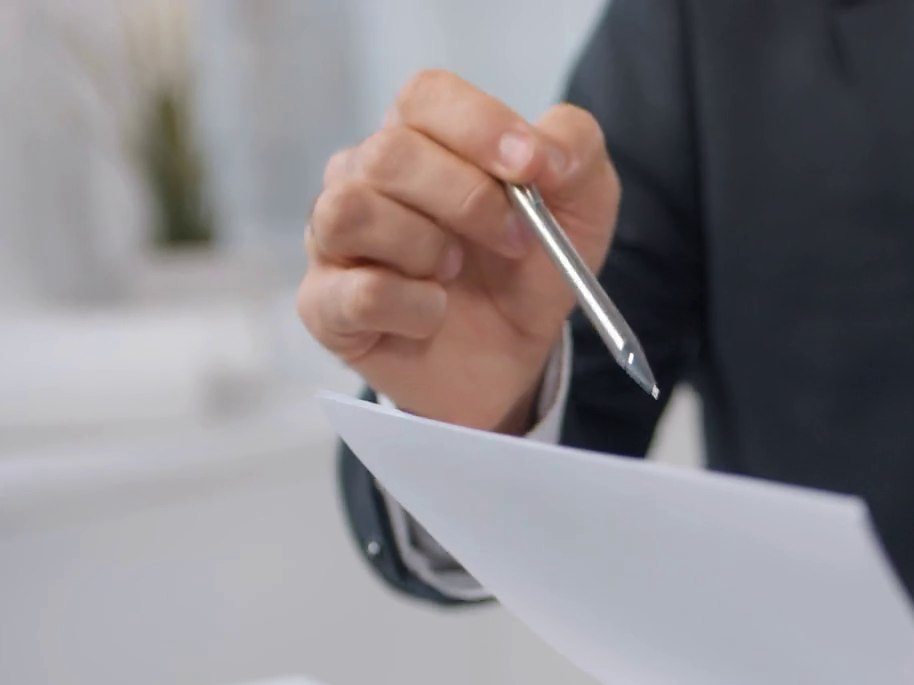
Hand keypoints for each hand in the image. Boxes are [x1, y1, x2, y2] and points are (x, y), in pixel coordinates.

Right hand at [298, 70, 619, 433]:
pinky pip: (356, 292)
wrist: (516, 354)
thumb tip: (542, 150)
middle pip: (389, 153)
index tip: (530, 167)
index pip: (425, 96)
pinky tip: (434, 314)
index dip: (479, 126)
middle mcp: (364, 176)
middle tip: (516, 239)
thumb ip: (574, 148)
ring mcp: (334, 238)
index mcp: (423, 137)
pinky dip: (413, 307)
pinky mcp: (325, 304)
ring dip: (425, 247)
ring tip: (457, 272)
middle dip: (468, 199)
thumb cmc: (531, 266)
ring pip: (350, 211)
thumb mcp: (583, 201)